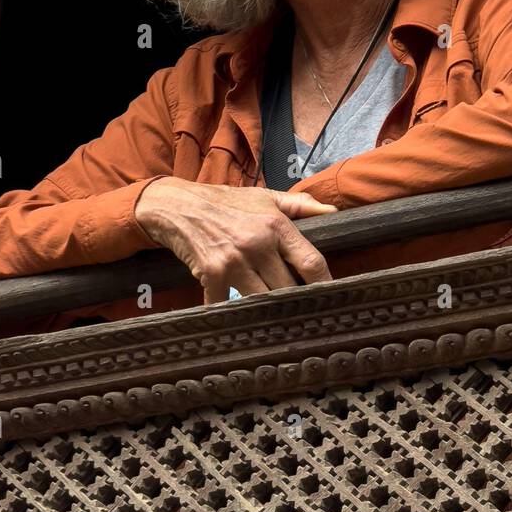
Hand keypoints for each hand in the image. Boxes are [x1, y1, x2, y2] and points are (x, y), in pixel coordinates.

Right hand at [135, 177, 335, 302]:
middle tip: (302, 309)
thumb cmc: (226, 202)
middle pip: (289, 288)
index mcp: (275, 225)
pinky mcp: (212, 275)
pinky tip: (238, 312)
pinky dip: (234, 311)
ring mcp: (234, 261)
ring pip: (264, 301)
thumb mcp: (264, 197)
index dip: (325, 283)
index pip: (311, 261)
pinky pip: (230, 305)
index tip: (331, 295)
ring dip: (268, 308)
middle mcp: (257, 244)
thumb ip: (299, 205)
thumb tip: (333, 211)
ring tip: (274, 314)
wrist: (178, 206)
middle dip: (295, 300)